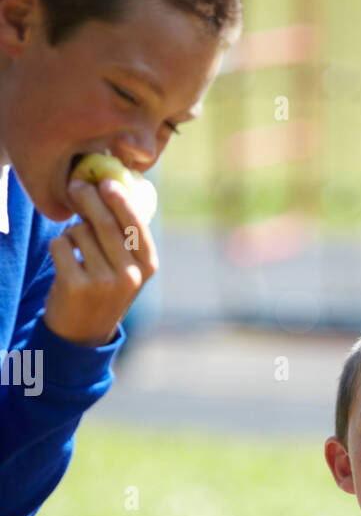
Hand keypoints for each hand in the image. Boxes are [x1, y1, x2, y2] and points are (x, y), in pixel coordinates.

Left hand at [42, 177, 157, 347]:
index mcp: (148, 266)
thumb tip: (112, 185)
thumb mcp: (128, 267)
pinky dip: (58, 245)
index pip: (136, 225)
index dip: (121, 199)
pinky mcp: (76, 286)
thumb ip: (127, 236)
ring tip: (76, 248)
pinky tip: (65, 260)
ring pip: (80, 232)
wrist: (84, 332)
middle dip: (89, 197)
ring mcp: (103, 283)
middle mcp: (130, 276)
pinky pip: (61, 244)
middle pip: (106, 222)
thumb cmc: (105, 288)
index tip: (106, 182)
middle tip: (76, 186)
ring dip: (72, 232)